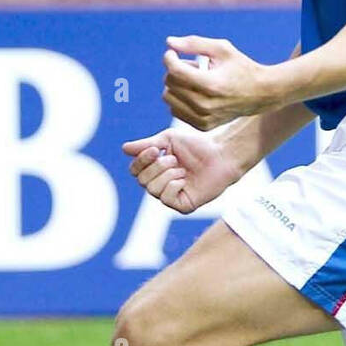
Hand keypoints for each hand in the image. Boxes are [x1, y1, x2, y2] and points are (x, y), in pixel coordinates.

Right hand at [122, 126, 241, 212]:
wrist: (221, 154)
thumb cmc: (197, 146)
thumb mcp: (168, 139)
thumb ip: (146, 145)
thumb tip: (124, 149)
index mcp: (156, 169)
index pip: (135, 170)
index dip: (141, 160)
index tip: (155, 149)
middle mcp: (161, 184)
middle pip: (142, 181)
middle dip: (157, 167)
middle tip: (175, 160)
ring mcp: (172, 196)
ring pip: (153, 190)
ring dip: (167, 175)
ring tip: (182, 169)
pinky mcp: (183, 205)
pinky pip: (166, 199)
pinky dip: (173, 186)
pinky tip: (184, 180)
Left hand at [162, 34, 279, 129]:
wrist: (261, 94)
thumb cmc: (241, 67)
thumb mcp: (221, 49)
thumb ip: (194, 43)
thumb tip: (169, 42)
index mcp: (211, 84)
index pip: (174, 71)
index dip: (169, 58)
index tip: (173, 53)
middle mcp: (205, 105)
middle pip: (169, 83)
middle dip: (175, 70)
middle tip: (193, 65)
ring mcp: (204, 118)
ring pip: (168, 97)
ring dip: (176, 85)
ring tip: (195, 80)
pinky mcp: (203, 126)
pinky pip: (175, 110)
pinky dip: (180, 99)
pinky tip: (196, 93)